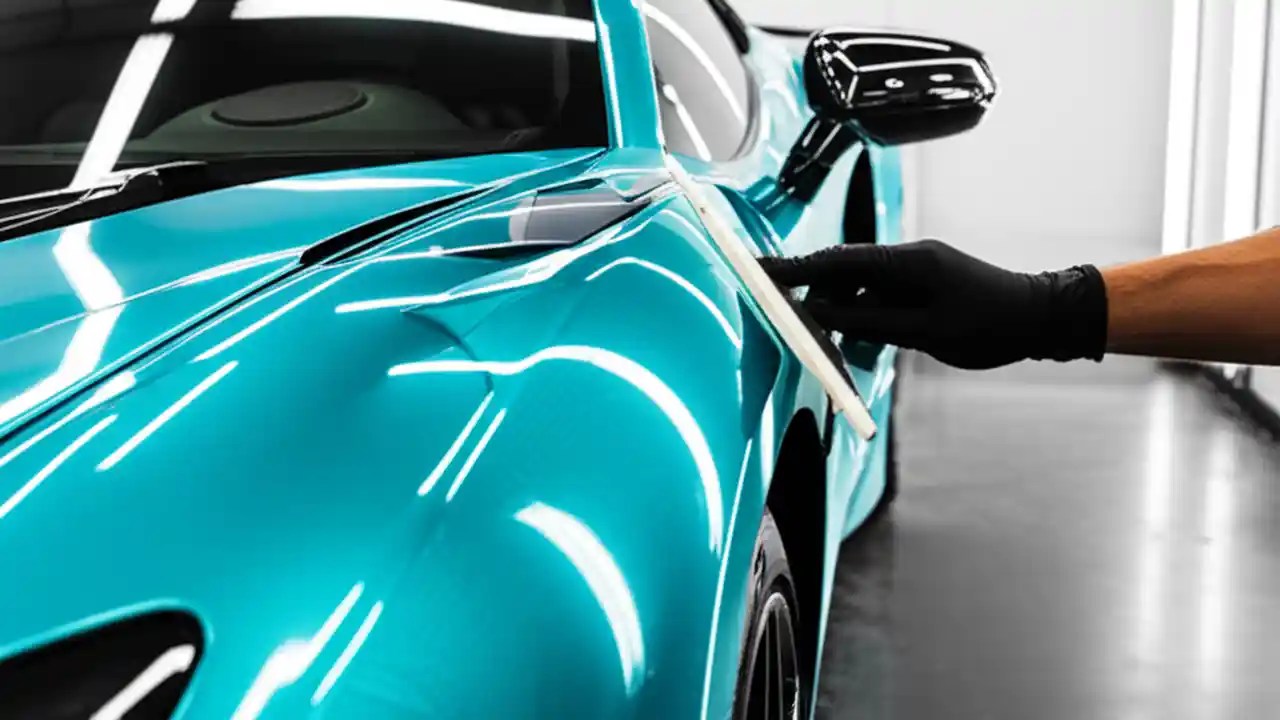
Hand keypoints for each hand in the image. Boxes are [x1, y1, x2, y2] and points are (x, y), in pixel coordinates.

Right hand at [761, 240, 1108, 369]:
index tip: (761, 270)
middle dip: (817, 296)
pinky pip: (879, 298)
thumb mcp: (925, 331)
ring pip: (860, 288)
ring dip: (843, 313)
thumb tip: (822, 317)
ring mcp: (915, 270)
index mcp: (907, 262)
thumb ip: (869, 323)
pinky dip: (865, 318)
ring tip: (838, 345)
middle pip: (843, 272)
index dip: (796, 268)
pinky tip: (863, 342)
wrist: (1040, 317)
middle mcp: (907, 259)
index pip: (837, 261)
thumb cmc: (989, 325)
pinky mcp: (922, 285)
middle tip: (796, 324)